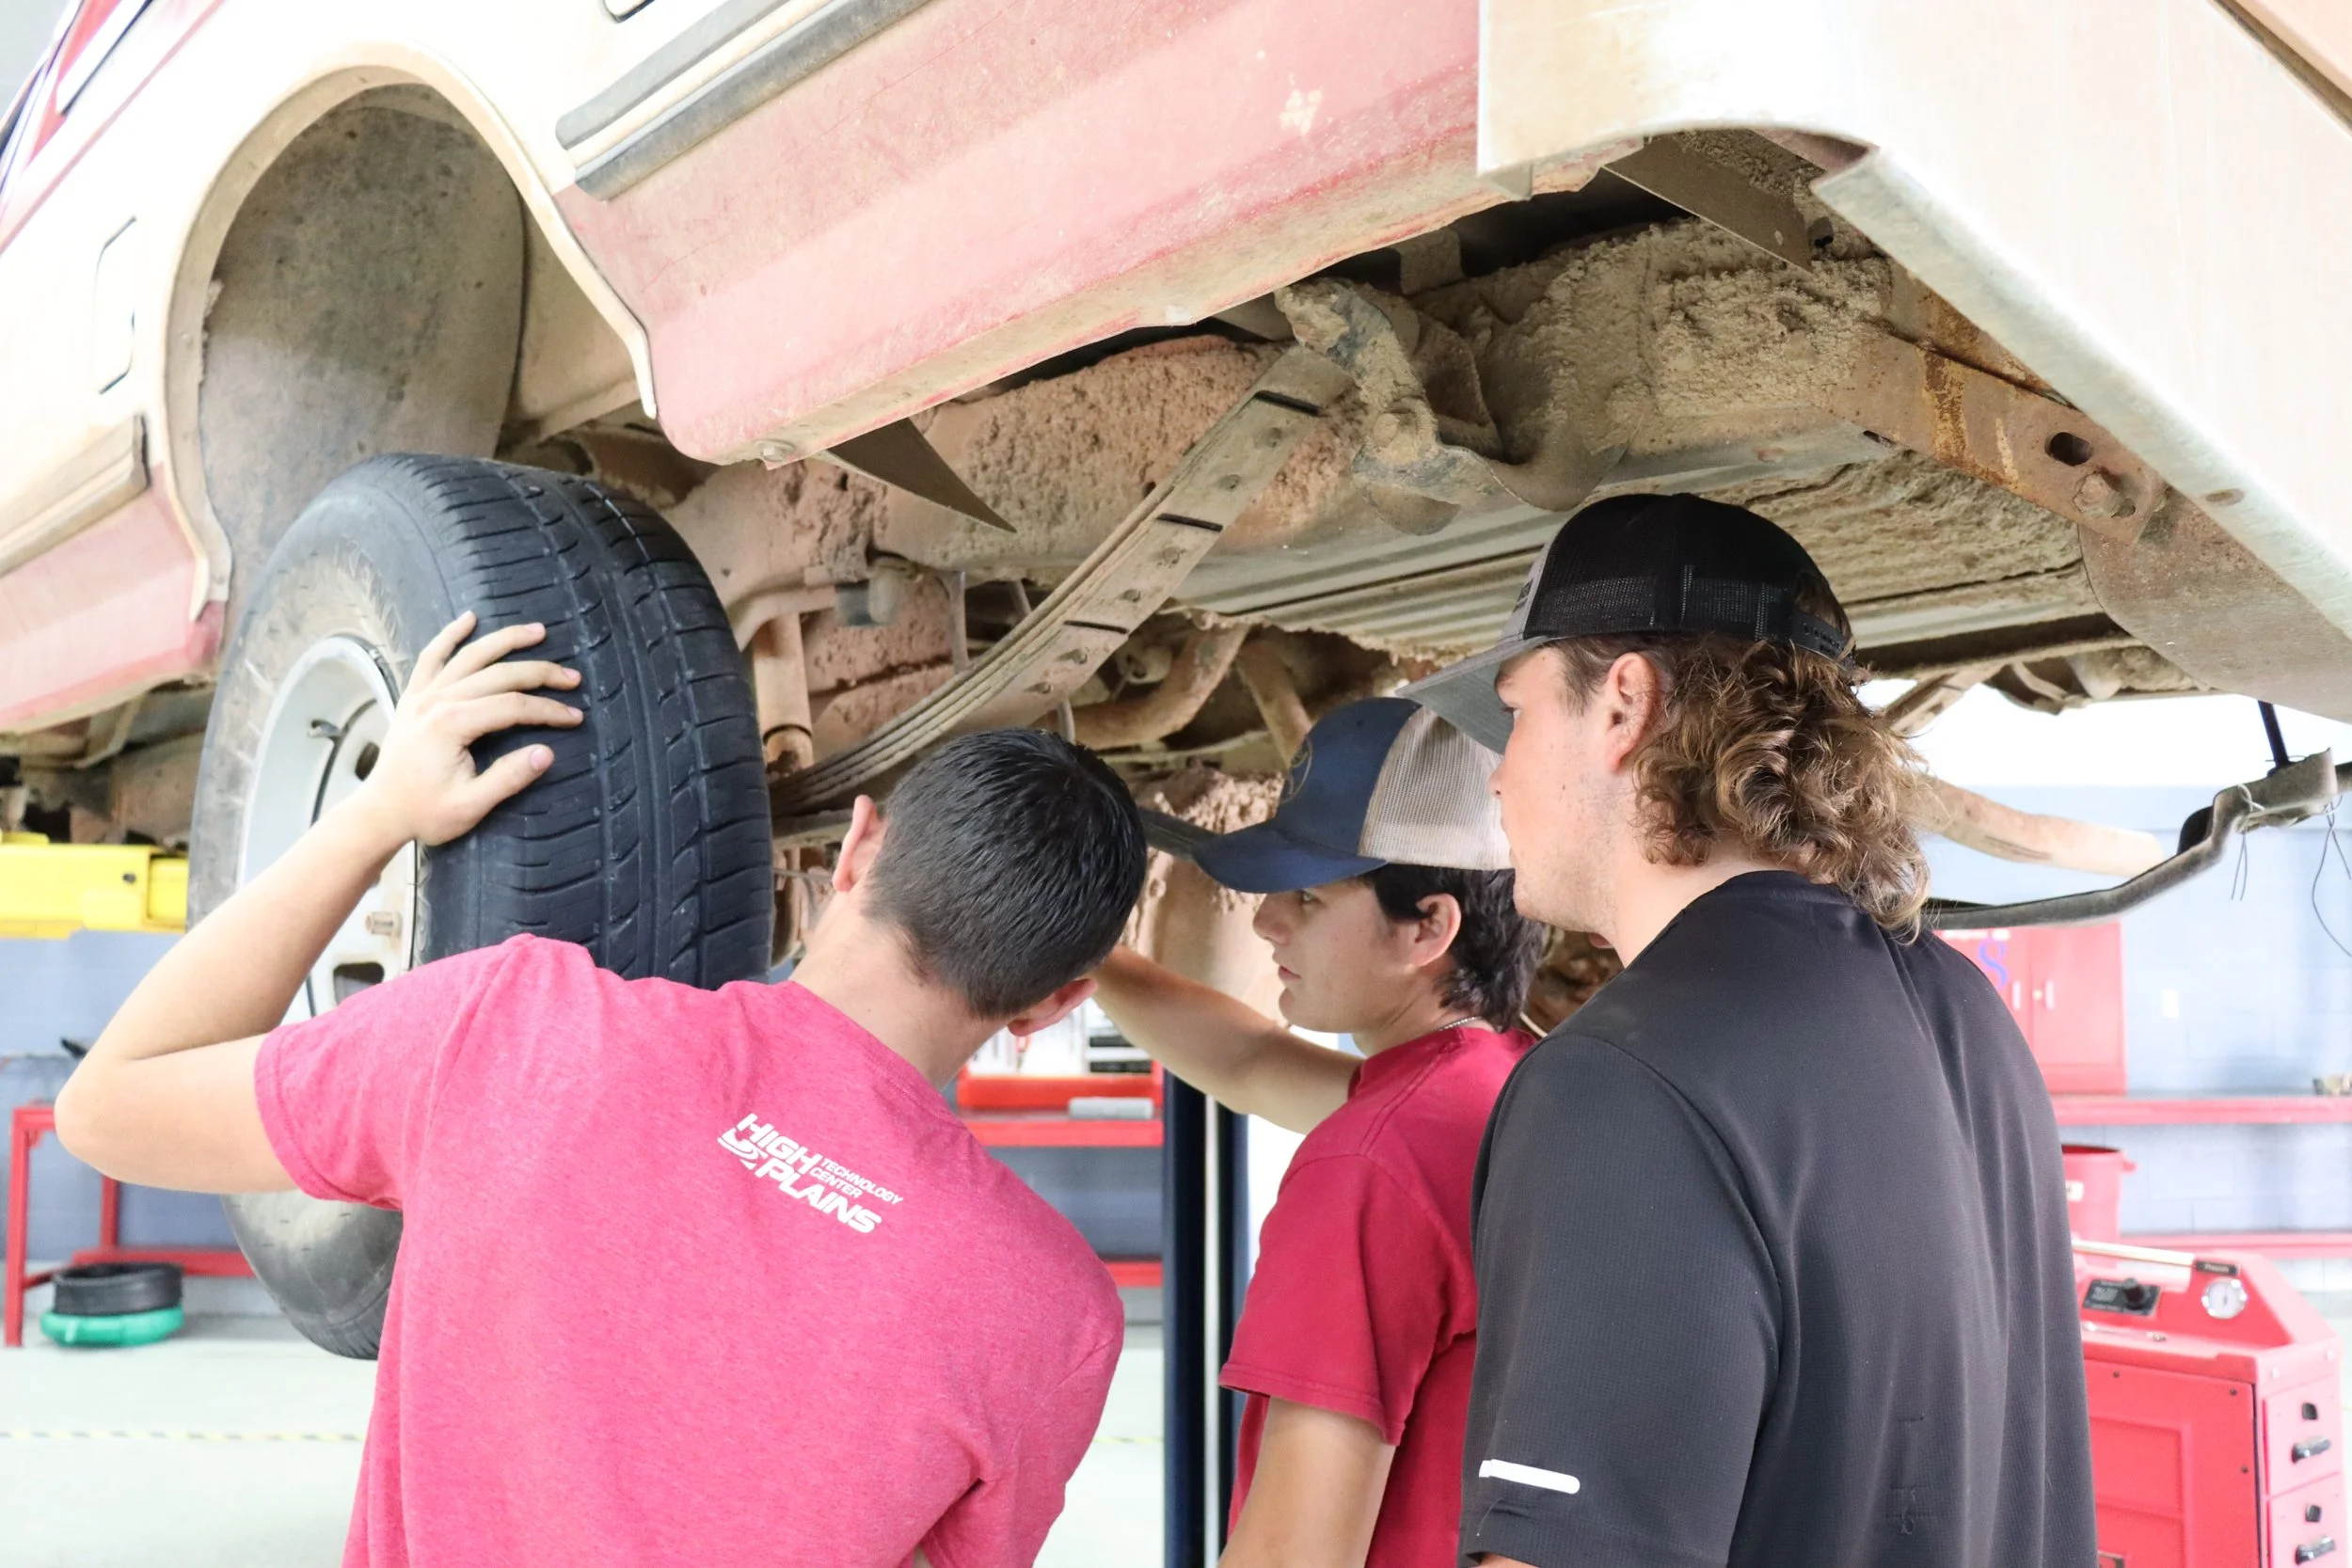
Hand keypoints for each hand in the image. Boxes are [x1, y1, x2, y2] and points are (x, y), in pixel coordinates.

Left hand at [348, 612, 582, 848]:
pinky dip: (450, 635)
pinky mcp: (414, 696)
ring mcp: (423, 695)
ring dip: (506, 640)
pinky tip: (469, 619)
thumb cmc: (425, 812)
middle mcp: (438, 700)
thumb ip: (508, 778)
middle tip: (572, 677)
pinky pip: (432, 656)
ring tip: (537, 631)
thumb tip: (546, 752)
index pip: (513, 706)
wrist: (381, 812)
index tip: (575, 717)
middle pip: (499, 674)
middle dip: (540, 673)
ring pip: (470, 656)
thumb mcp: (471, 805)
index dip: (548, 710)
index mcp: (452, 725)